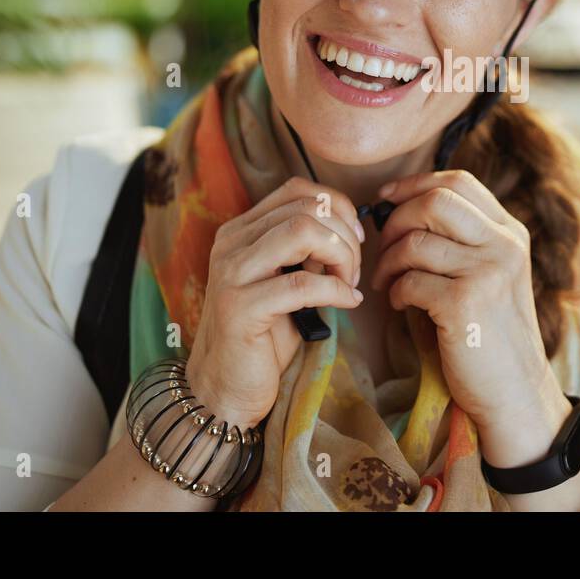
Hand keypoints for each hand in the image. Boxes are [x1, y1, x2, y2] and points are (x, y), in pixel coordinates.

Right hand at [186, 177, 364, 427]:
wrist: (224, 388)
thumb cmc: (263, 336)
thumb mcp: (286, 282)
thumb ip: (307, 253)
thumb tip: (348, 232)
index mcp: (241, 231)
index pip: (297, 190)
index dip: (337, 207)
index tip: (354, 239)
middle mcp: (231, 243)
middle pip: (306, 208)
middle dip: (345, 236)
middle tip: (353, 271)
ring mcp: (231, 273)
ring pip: (303, 232)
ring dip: (341, 257)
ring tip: (347, 284)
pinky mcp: (239, 307)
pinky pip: (302, 284)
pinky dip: (336, 291)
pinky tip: (348, 303)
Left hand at [368, 170, 555, 432]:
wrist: (515, 391)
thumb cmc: (491, 333)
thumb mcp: (490, 275)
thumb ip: (461, 241)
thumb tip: (398, 211)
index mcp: (510, 232)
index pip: (458, 182)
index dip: (413, 184)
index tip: (385, 198)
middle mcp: (504, 245)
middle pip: (435, 200)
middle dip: (396, 219)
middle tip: (384, 246)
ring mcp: (487, 272)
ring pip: (416, 241)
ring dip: (389, 261)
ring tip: (388, 283)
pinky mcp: (465, 302)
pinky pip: (410, 280)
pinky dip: (396, 291)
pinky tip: (402, 304)